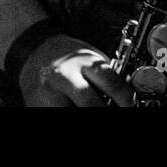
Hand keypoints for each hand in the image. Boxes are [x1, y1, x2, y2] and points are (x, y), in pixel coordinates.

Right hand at [18, 34, 133, 106]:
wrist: (35, 51)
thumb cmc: (69, 57)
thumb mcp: (90, 60)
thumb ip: (106, 77)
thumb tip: (127, 98)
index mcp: (84, 61)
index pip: (110, 82)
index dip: (126, 99)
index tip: (131, 106)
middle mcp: (65, 75)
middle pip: (89, 103)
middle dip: (103, 112)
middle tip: (117, 115)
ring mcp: (49, 92)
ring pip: (71, 111)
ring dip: (87, 113)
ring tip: (97, 109)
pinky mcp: (36, 104)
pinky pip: (57, 113)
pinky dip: (69, 113)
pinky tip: (76, 109)